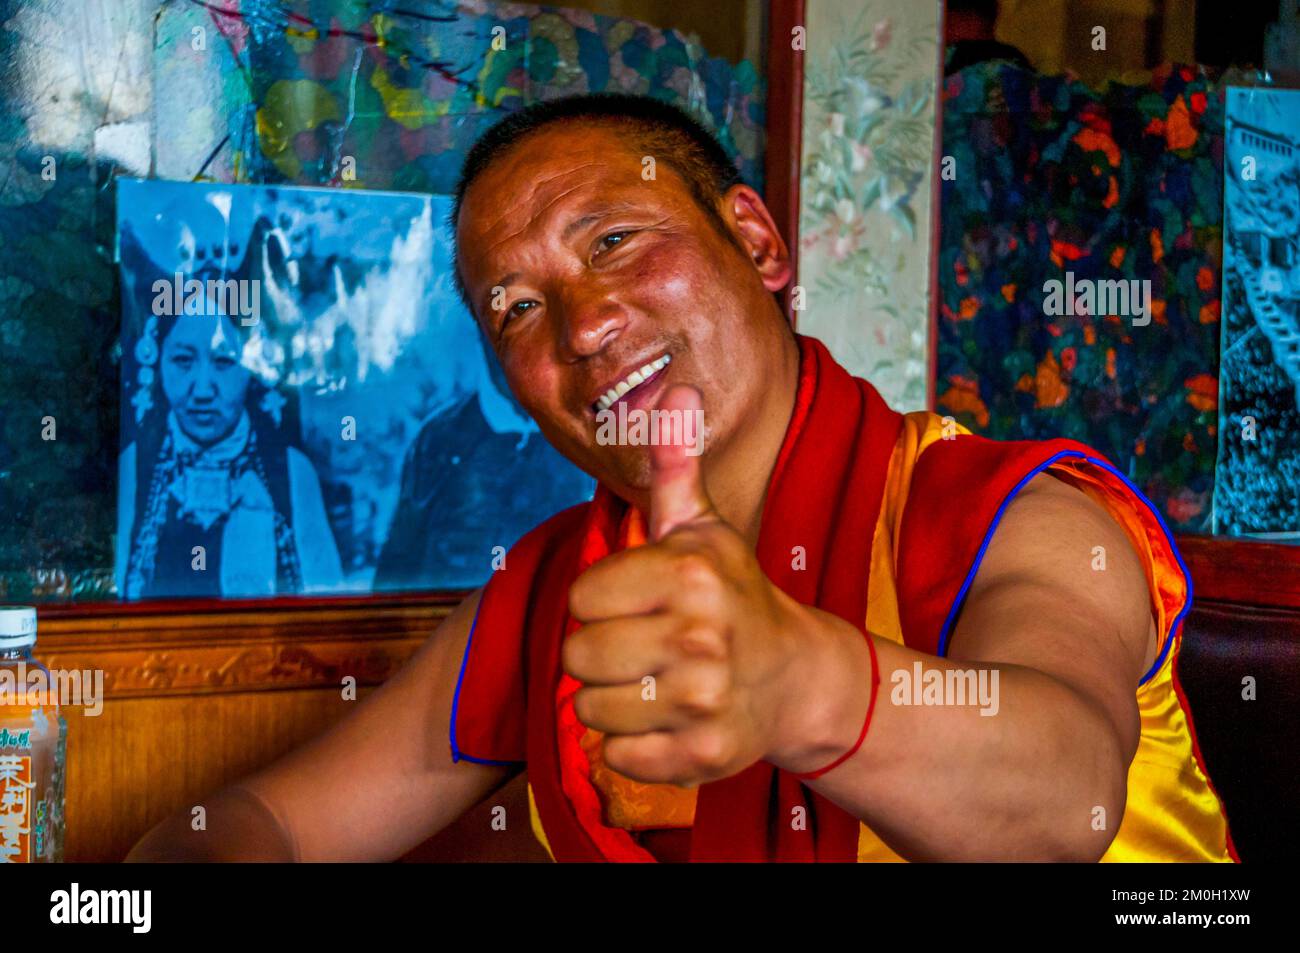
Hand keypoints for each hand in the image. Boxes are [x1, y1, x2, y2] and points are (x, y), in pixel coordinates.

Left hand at [564, 385, 861, 784]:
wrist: (796, 678)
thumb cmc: (734, 595)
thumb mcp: (705, 530)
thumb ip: (675, 467)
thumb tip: (676, 388)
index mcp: (689, 574)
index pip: (580, 597)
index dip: (599, 601)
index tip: (635, 603)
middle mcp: (699, 636)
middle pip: (577, 656)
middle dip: (599, 654)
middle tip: (641, 648)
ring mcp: (703, 700)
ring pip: (589, 710)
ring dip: (612, 701)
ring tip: (654, 683)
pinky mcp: (703, 755)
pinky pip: (616, 756)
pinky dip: (631, 745)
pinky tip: (666, 721)